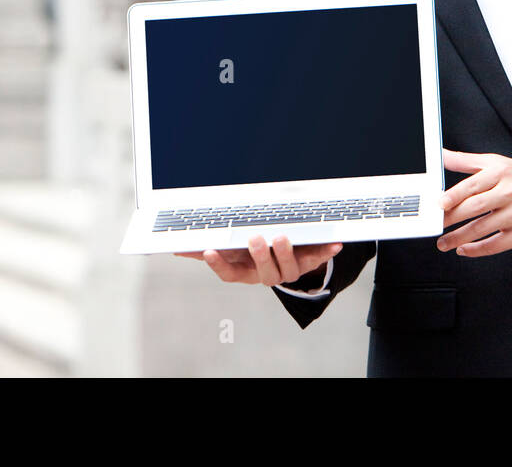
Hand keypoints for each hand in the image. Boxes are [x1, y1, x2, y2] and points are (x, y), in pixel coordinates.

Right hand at [175, 235, 342, 285]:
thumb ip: (206, 248)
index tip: (209, 251)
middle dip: (260, 256)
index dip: (219, 265)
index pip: (230, 275)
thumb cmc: (254, 253)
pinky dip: (328, 252)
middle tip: (255, 238)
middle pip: (264, 272)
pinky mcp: (310, 261)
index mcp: (247, 272)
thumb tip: (176, 246)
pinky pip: (320, 258)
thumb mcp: (232, 251)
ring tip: (281, 236)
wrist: (290, 257)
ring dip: (285, 253)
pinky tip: (336, 244)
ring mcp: (290, 269)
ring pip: (289, 268)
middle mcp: (268, 275)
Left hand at [438, 148, 511, 256]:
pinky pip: (495, 245)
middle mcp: (511, 193)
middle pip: (475, 207)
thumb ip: (466, 161)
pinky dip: (476, 249)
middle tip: (435, 225)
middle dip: (451, 218)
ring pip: (483, 228)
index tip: (439, 204)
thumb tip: (440, 155)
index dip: (454, 195)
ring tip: (443, 242)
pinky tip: (463, 249)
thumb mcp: (498, 163)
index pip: (474, 185)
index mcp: (502, 173)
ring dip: (458, 238)